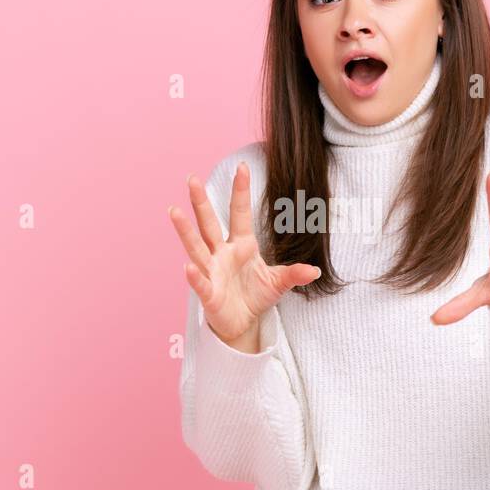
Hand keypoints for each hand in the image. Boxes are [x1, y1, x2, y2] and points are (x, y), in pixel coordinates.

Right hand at [168, 161, 320, 345]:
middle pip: (209, 224)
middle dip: (201, 202)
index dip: (240, 191)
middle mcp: (222, 253)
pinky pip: (201, 283)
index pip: (239, 213)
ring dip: (186, 231)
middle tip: (191, 179)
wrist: (242, 322)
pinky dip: (194, 276)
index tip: (242, 166)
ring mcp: (212, 272)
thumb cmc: (255, 296)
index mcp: (241, 245)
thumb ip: (295, 273)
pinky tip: (187, 267)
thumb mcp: (278, 282)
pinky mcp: (209, 294)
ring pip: (197, 247)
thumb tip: (316, 271)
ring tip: (174, 211)